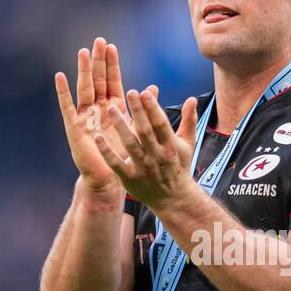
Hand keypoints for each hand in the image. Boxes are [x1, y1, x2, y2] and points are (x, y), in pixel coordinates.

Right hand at [53, 37, 134, 193]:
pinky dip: (63, 92)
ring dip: (84, 71)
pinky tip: (60, 77)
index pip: (112, 81)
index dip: (111, 65)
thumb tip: (153, 89)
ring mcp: (84, 117)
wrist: (108, 178)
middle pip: (97, 80)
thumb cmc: (121, 155)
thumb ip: (142, 108)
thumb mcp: (135, 128)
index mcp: (113, 108)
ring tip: (83, 52)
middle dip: (99, 61)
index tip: (111, 46)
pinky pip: (67, 107)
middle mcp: (97, 109)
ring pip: (84, 88)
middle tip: (98, 41)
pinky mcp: (74, 128)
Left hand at [93, 87, 199, 210]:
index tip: (145, 92)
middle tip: (129, 92)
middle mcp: (157, 156)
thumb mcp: (187, 144)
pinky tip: (98, 137)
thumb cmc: (179, 166)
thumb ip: (189, 120)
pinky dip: (107, 151)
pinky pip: (116, 163)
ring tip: (111, 109)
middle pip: (145, 131)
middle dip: (138, 112)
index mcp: (170, 146)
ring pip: (130, 144)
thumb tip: (192, 98)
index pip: (161, 124)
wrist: (173, 199)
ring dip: (120, 126)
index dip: (153, 108)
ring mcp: (143, 168)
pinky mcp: (130, 179)